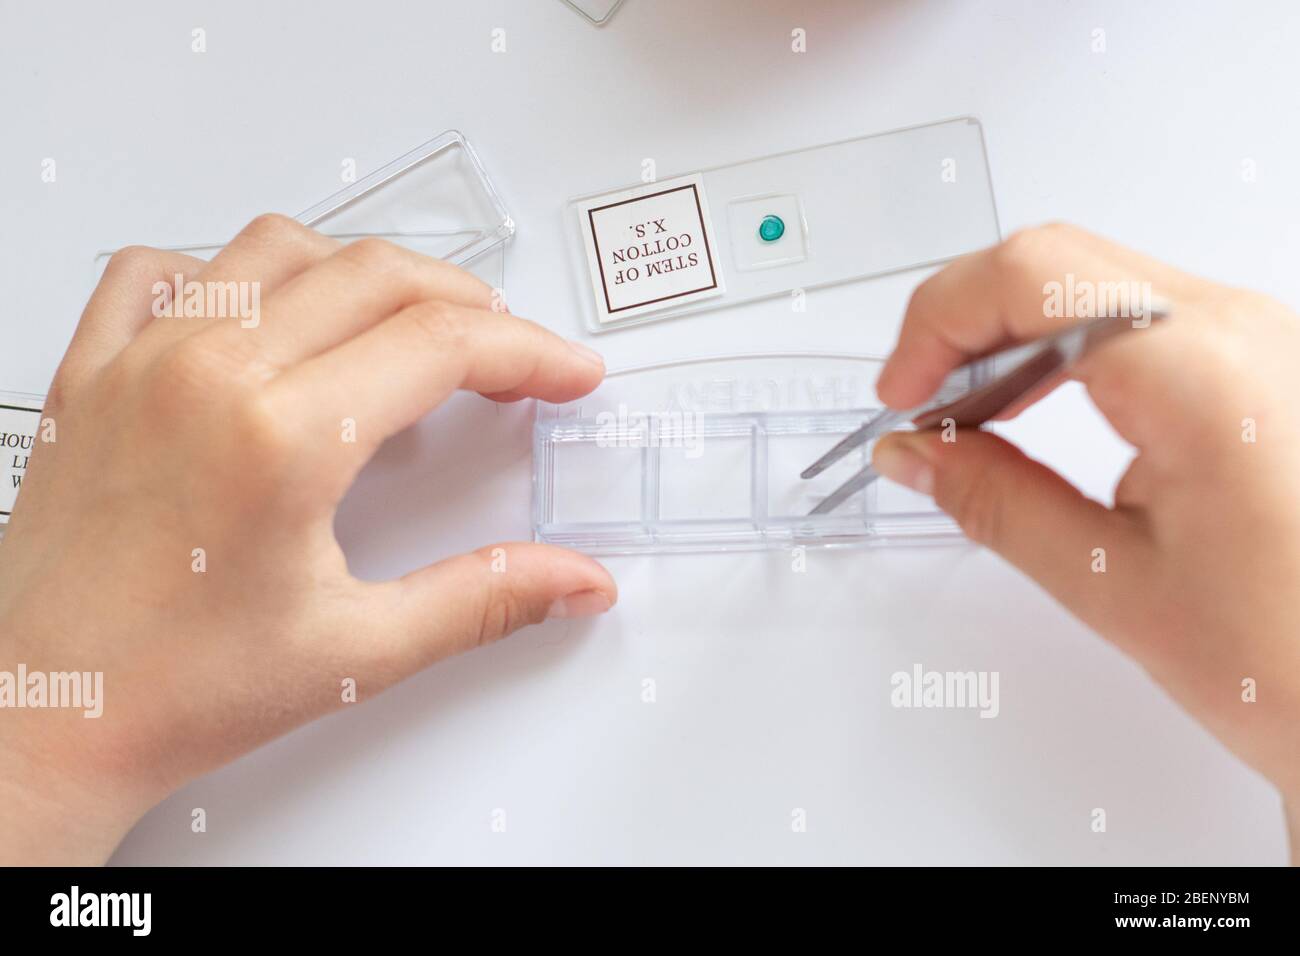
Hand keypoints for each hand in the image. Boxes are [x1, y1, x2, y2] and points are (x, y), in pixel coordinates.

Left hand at [0, 215, 616, 863]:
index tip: (565, 372)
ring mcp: (142, 362)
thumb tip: (571, 580)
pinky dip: (227, 269)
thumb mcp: (356, 652)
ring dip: (362, 270)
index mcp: (281, 439)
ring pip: (277, 248)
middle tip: (509, 354)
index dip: (527, 350)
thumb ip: (483, 601)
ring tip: (403, 321)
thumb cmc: (170, 692)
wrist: (41, 716)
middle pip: (376, 275)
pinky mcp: (94, 374)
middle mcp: (209, 375)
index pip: (441, 344)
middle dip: (469, 303)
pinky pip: (161, 270)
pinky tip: (259, 312)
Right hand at [872, 224, 1299, 855]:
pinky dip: (1064, 350)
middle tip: (922, 406)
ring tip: (971, 420)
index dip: (939, 321)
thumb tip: (917, 455)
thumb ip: (994, 502)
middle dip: (965, 324)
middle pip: (1057, 262)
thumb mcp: (1114, 585)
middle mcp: (1242, 330)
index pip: (1031, 277)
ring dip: (1012, 337)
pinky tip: (1036, 409)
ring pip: (1095, 280)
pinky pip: (1139, 316)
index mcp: (1201, 373)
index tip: (903, 393)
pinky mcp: (1262, 362)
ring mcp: (1260, 338)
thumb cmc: (1298, 658)